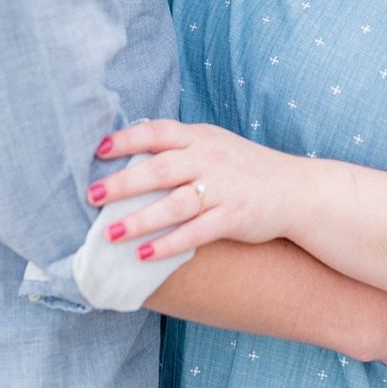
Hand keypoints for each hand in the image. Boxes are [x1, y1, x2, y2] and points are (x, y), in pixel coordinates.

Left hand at [87, 120, 295, 257]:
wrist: (295, 189)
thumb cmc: (244, 168)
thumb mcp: (214, 145)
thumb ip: (180, 147)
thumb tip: (132, 151)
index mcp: (200, 138)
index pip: (159, 132)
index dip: (128, 139)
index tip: (98, 150)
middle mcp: (209, 159)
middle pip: (160, 168)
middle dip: (123, 182)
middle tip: (91, 195)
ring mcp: (222, 189)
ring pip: (174, 204)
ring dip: (140, 220)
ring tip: (110, 233)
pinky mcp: (233, 218)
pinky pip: (196, 233)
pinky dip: (168, 244)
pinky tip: (144, 255)